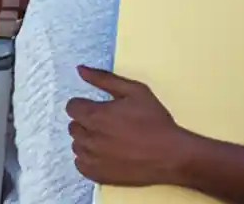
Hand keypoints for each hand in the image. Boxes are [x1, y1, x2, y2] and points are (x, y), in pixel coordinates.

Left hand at [65, 65, 194, 186]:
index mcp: (95, 116)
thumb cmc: (154, 121)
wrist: (171, 155)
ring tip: (108, 140)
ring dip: (87, 140)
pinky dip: (89, 159)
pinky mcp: (98, 175)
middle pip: (73, 126)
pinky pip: (81, 164)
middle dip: (86, 122)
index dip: (84, 105)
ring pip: (77, 145)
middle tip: (107, 124)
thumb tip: (80, 69)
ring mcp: (92, 159)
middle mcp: (89, 138)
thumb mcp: (134, 91)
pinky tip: (105, 155)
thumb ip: (104, 79)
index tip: (99, 109)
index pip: (72, 107)